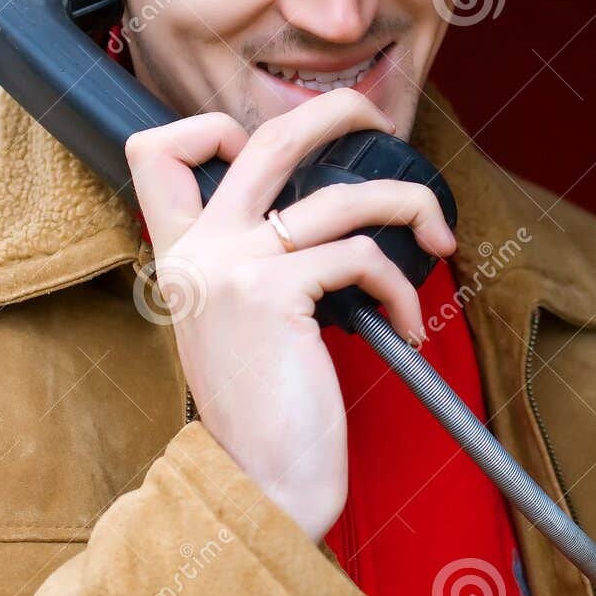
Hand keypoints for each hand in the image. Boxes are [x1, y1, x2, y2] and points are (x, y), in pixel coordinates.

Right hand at [125, 89, 456, 542]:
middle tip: (381, 120)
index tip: (278, 157)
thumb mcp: (233, 322)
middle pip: (266, 135)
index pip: (158, 147)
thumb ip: (249, 262)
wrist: (259, 486)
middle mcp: (197, 249)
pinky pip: (362, 257)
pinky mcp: (275, 294)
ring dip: (408, 207)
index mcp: (179, 252)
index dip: (215, 127)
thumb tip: (316, 208)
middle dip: (339, 108)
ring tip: (437, 238)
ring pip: (342, 194)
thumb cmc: (264, 410)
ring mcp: (232, 267)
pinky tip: (407, 325)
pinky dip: (400, 286)